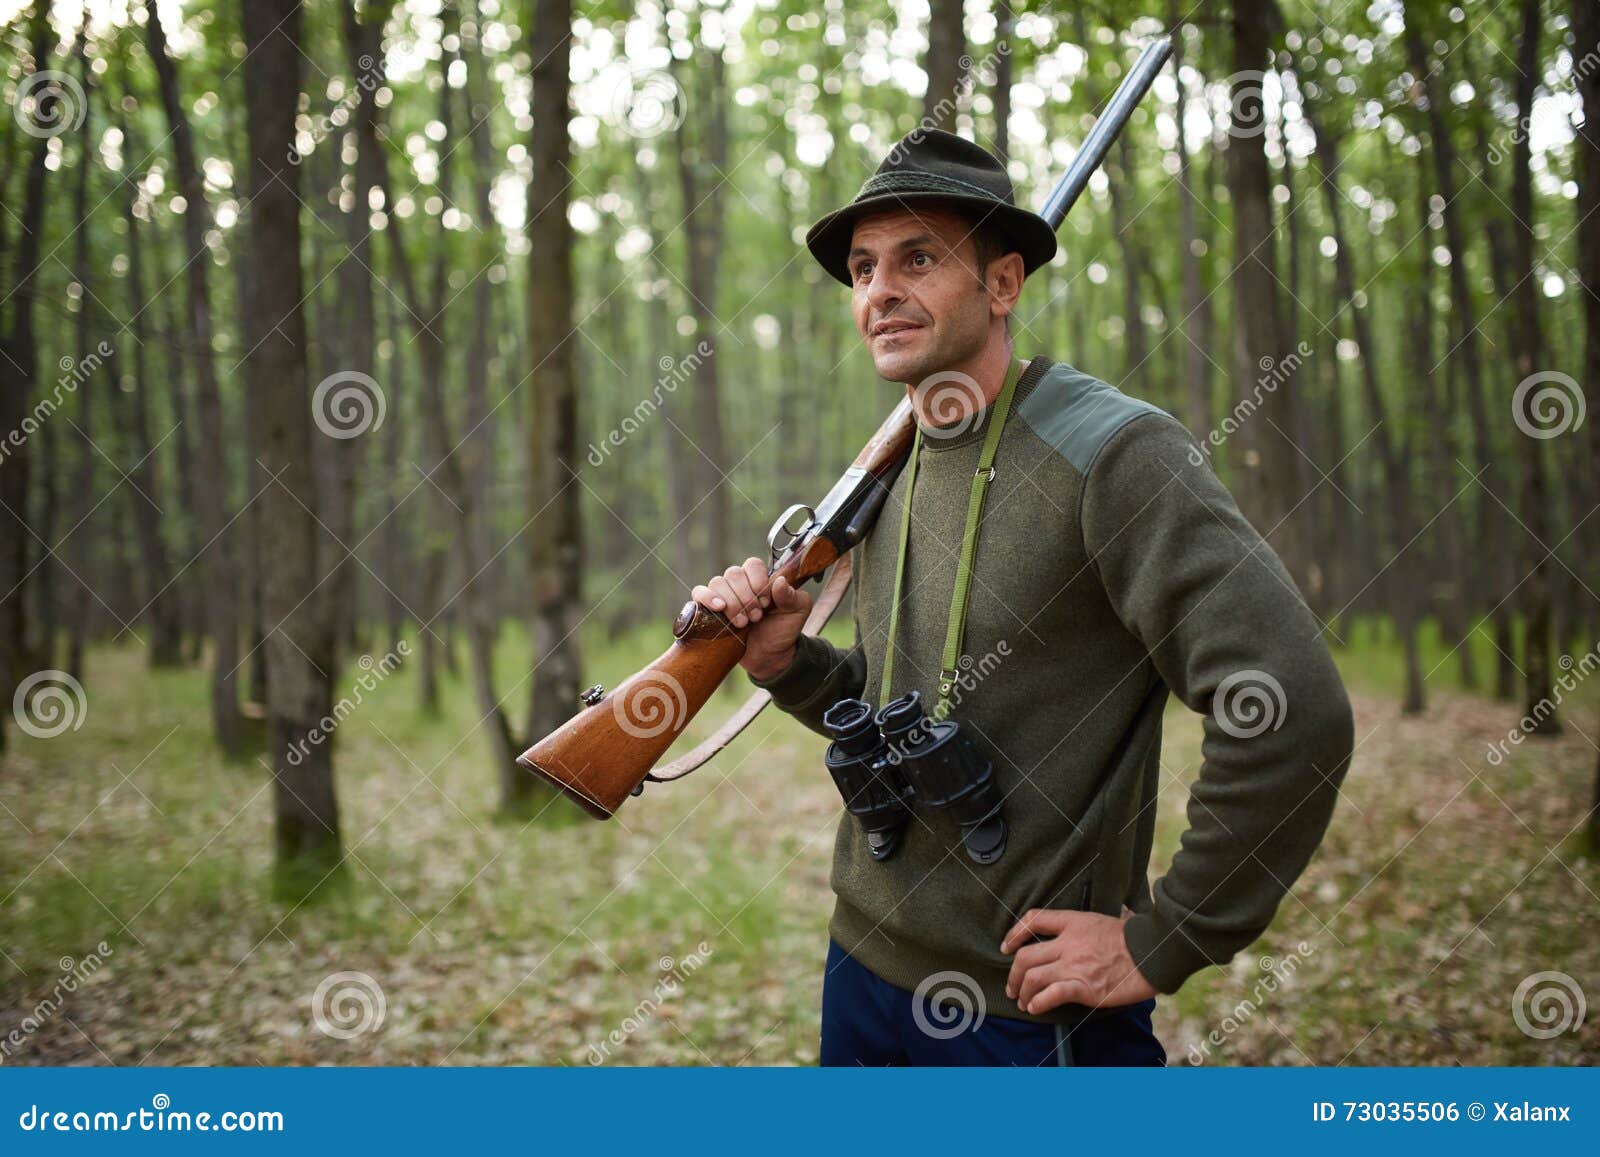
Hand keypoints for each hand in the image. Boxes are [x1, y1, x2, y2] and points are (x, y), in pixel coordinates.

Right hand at [690, 556, 812, 681]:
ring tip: (743, 623)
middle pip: (733, 574)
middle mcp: (740, 583)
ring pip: (718, 583)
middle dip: (745, 597)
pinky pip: (699, 593)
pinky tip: (719, 608)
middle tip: (757, 617)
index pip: (752, 564)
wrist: (769, 657)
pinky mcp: (709, 609)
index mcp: (760, 579)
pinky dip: (707, 597)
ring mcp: (723, 595)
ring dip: (731, 603)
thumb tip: (779, 581)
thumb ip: (792, 596)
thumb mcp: (797, 613)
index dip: (757, 580)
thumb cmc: (783, 631)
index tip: (765, 602)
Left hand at [1000, 906, 1156, 1015]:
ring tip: (1023, 1003)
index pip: (1033, 919)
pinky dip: (1038, 1003)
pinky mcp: (1083, 986)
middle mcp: (1067, 943)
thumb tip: (1116, 914)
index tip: (1006, 948)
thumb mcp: (1110, 918)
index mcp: (1073, 922)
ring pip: (1032, 978)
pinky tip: (1036, 1008)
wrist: (1154, 952)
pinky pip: (1051, 995)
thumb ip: (1096, 921)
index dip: (1014, 933)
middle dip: (1013, 976)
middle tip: (1013, 988)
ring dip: (1023, 993)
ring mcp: (1074, 965)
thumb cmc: (1136, 938)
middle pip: (1025, 956)